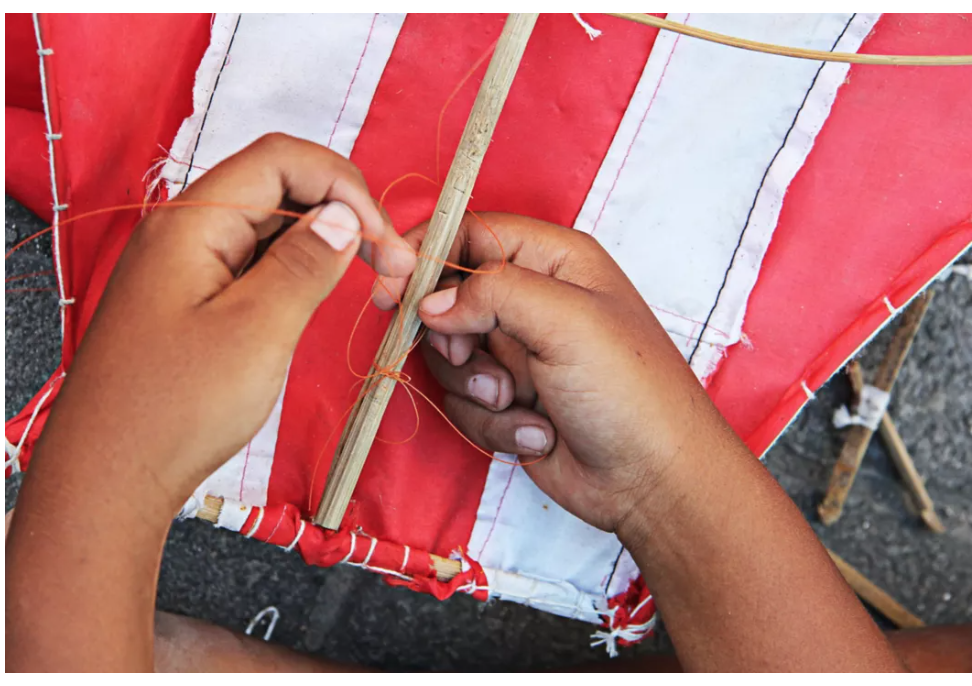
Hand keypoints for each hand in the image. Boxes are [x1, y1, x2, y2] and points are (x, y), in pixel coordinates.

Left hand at [36, 133, 416, 509]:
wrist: (110, 477)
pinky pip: (255, 262)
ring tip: (371, 281)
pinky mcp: (193, 298)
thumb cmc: (176, 409)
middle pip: (278, 186)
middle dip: (343, 212)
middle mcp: (186, 231)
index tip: (383, 239)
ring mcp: (187, 265)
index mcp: (194, 223)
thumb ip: (305, 264)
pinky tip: (322, 295)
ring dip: (325, 243)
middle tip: (391, 265)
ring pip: (270, 226)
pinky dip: (298, 270)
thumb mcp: (257, 331)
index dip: (344, 184)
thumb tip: (344, 216)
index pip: (281, 159)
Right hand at [374, 213, 737, 537]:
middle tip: (474, 359)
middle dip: (452, 338)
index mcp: (555, 261)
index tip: (394, 291)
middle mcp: (534, 301)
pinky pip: (465, 402)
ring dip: (477, 388)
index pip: (470, 233)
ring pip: (450, 357)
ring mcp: (520, 353)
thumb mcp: (566, 321)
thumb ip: (493, 293)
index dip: (426, 257)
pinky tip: (538, 433)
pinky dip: (494, 423)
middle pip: (448, 298)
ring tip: (518, 402)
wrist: (653, 481)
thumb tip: (432, 302)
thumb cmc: (630, 391)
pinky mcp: (509, 401)